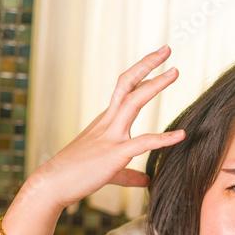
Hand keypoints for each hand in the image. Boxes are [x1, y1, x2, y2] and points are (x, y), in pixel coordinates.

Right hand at [23, 45, 185, 211]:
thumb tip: (147, 181)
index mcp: (106, 122)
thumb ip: (130, 174)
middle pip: (128, 84)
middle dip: (147, 65)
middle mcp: (108, 122)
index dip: (142, 72)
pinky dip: (164, 138)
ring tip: (174, 71)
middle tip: (167, 49)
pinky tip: (182, 135)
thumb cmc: (77, 177)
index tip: (158, 60)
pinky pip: (143, 142)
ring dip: (155, 84)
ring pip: (133, 102)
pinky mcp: (114, 154)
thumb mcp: (110, 173)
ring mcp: (110, 136)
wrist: (53, 185)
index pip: (125, 89)